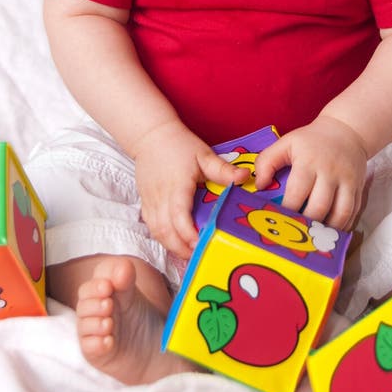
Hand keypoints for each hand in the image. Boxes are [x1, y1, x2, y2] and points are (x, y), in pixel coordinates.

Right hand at [133, 119, 248, 258]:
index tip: (201, 244)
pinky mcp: (145, 203)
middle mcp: (161, 197)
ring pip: (157, 232)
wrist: (150, 135)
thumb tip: (245, 178)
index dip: (188, 234)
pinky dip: (164, 239)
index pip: (179, 216)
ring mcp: (150, 201)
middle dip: (181, 249)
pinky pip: (152, 227)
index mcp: (177, 186)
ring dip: (172, 246)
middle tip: (200, 255)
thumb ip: (223, 170)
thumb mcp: (204, 154)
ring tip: (191, 253)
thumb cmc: (179, 145)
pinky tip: (177, 243)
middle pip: (166, 231)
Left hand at [253, 116, 367, 230]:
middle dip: (307, 225)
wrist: (346, 131)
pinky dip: (342, 227)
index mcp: (309, 161)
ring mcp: (347, 181)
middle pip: (319, 207)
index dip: (287, 212)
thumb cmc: (312, 140)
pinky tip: (330, 233)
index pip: (297, 193)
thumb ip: (267, 162)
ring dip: (327, 230)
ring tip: (314, 239)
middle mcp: (330, 172)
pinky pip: (353, 213)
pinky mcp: (359, 188)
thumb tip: (260, 186)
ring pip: (340, 214)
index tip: (279, 224)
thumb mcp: (286, 143)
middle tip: (295, 237)